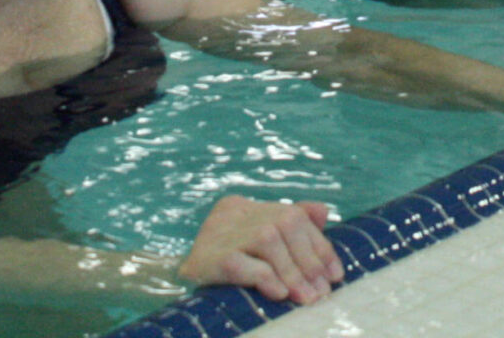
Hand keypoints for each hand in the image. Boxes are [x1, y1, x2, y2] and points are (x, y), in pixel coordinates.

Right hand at [178, 195, 342, 304]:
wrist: (168, 287)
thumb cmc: (221, 267)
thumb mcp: (256, 245)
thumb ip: (290, 225)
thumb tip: (323, 211)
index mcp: (247, 206)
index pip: (293, 216)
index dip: (317, 244)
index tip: (335, 274)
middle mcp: (234, 212)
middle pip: (284, 223)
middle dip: (309, 259)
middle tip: (323, 292)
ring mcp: (220, 233)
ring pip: (268, 239)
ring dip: (293, 271)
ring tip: (306, 298)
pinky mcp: (208, 258)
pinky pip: (241, 264)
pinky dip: (265, 277)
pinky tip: (279, 293)